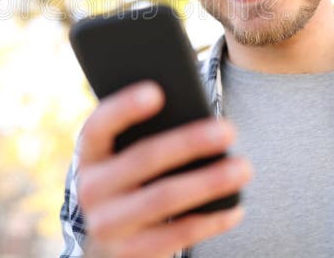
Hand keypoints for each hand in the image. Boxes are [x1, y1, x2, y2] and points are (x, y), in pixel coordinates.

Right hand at [76, 81, 250, 257]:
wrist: (110, 244)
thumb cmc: (133, 182)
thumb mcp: (125, 158)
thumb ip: (146, 136)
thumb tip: (197, 117)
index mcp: (90, 155)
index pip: (99, 126)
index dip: (124, 108)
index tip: (157, 92)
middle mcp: (91, 190)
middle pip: (143, 159)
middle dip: (189, 142)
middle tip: (228, 130)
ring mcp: (108, 225)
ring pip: (164, 197)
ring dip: (209, 181)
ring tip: (243, 167)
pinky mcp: (131, 253)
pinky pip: (178, 235)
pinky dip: (211, 220)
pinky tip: (235, 207)